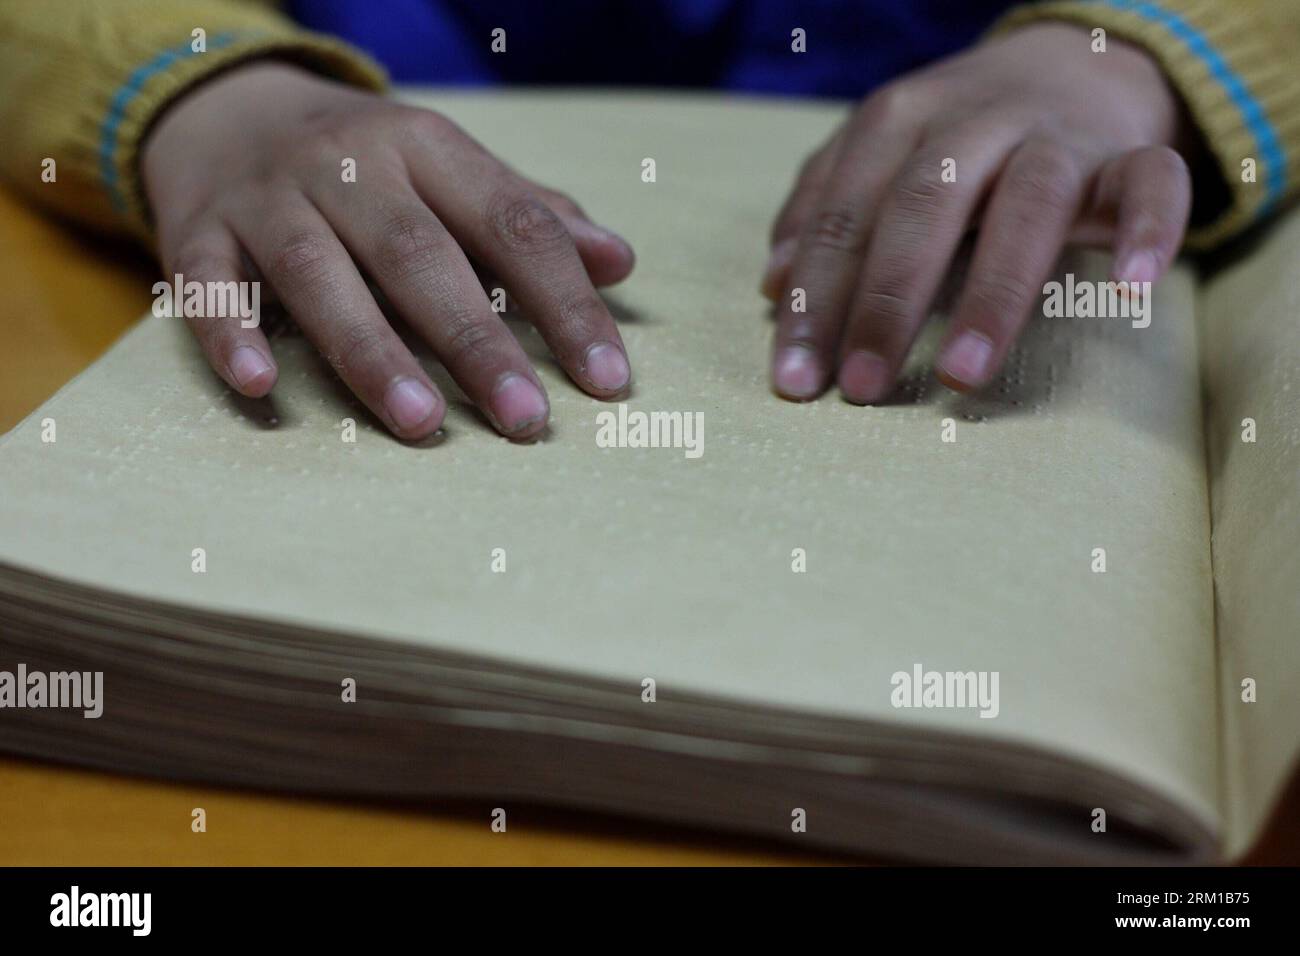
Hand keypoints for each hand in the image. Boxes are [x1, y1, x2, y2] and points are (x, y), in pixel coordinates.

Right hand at [142, 62, 634, 439]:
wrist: (229, 110)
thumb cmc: (372, 168)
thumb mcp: (452, 173)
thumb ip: (531, 218)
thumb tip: (619, 262)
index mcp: (428, 147)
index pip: (513, 224)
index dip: (566, 303)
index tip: (607, 379)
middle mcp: (350, 165)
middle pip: (419, 255)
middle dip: (477, 341)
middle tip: (525, 419)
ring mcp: (268, 196)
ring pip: (318, 273)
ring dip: (370, 351)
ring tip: (421, 423)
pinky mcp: (198, 229)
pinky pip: (207, 280)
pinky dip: (230, 331)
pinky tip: (260, 387)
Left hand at [762, 23, 1193, 401]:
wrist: (1066, 68)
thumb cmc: (951, 142)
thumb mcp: (877, 162)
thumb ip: (824, 214)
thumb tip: (771, 287)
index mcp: (895, 124)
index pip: (843, 218)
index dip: (815, 300)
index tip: (794, 379)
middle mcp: (970, 122)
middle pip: (922, 207)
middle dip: (884, 303)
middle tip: (858, 387)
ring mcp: (1054, 135)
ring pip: (1027, 203)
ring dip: (992, 293)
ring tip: (962, 376)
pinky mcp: (1130, 154)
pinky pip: (1151, 183)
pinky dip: (1147, 229)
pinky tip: (1129, 290)